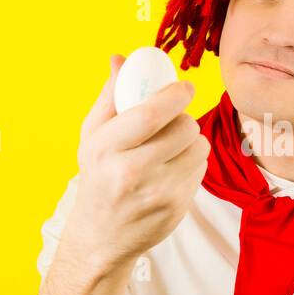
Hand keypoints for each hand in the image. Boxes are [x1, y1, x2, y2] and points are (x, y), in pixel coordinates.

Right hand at [58, 54, 210, 271]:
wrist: (101, 236)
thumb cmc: (98, 176)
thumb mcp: (93, 136)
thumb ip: (111, 96)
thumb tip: (122, 58)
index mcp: (106, 148)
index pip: (151, 113)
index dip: (175, 95)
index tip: (184, 87)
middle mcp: (131, 171)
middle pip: (184, 128)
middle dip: (183, 119)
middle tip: (171, 123)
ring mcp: (156, 192)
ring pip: (198, 147)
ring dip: (190, 142)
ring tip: (169, 149)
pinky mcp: (176, 207)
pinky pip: (200, 169)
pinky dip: (191, 164)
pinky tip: (171, 171)